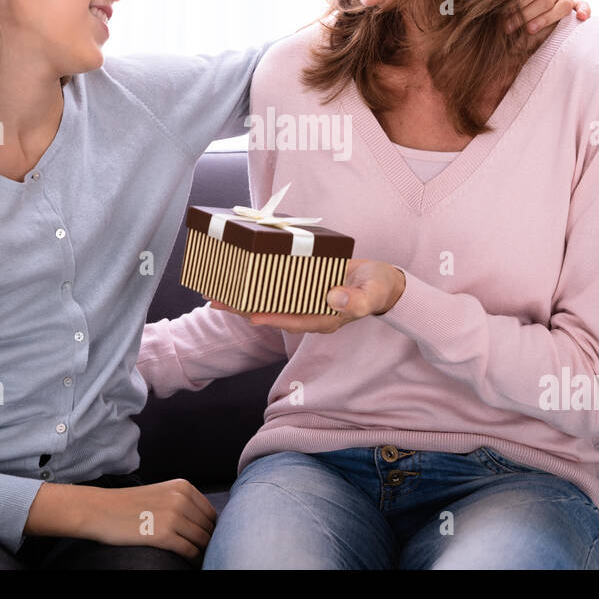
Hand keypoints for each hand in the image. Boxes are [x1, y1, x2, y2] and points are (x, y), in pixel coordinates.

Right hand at [73, 479, 217, 561]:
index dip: (210, 528)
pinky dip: (193, 559)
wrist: (99, 510)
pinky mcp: (164, 534)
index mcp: (182, 487)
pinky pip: (189, 550)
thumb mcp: (160, 493)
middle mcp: (181, 498)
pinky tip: (189, 563)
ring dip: (202, 552)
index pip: (210, 512)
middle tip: (204, 552)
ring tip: (198, 559)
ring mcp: (174, 516)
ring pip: (202, 540)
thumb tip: (202, 522)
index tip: (206, 539)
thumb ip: (181, 502)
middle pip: (208, 526)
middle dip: (208, 541)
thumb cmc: (127, 504)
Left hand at [207, 258, 406, 334]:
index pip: (293, 320)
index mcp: (325, 318)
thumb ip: (355, 300)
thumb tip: (332, 298)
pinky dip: (259, 283)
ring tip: (218, 291)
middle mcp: (310, 312)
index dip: (272, 317)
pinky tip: (242, 278)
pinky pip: (277, 289)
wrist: (383, 282)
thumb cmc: (379, 288)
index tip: (252, 314)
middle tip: (216, 300)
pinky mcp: (303, 287)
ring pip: (269, 301)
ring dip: (244, 297)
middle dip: (244, 308)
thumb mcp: (372, 293)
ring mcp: (305, 300)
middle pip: (272, 312)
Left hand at [511, 0, 589, 33]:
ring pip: (563, 6)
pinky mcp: (575, 3)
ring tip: (529, 30)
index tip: (504, 12)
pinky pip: (583, 5)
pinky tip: (581, 17)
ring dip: (545, 19)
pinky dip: (584, 10)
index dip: (520, 0)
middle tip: (508, 26)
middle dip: (525, 14)